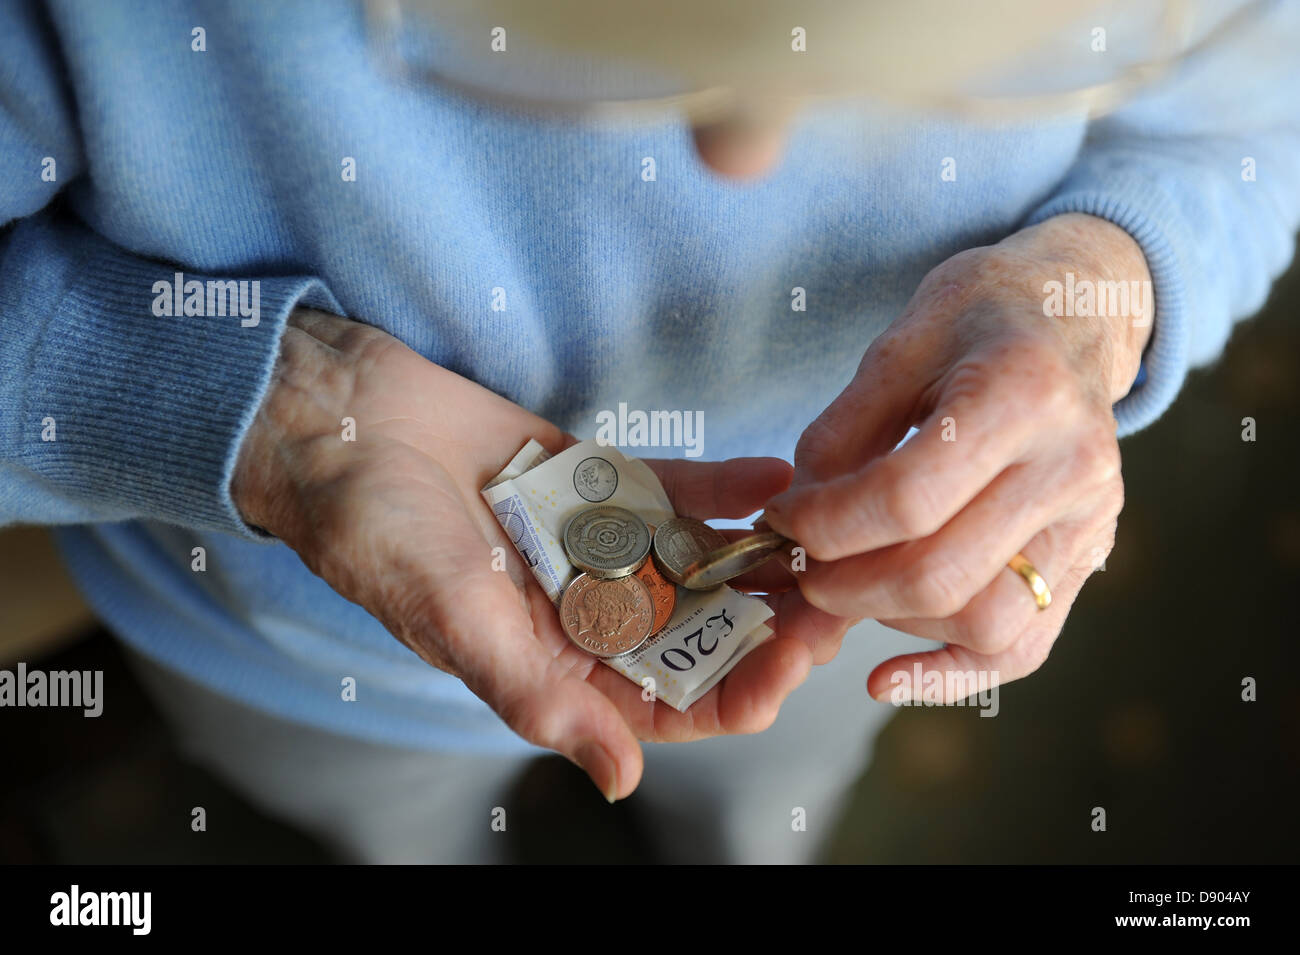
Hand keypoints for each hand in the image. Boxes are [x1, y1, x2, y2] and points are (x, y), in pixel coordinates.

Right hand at [232, 309, 848, 799]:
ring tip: (824, 539)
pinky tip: (769, 481)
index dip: (736, 690)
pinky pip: (669, 493)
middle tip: (834, 596)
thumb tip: (621, 780)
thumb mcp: (459, 622)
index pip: (667, 701)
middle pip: (697, 635)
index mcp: (552, 668)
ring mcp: (594, 549)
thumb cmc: (379, 533)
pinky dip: (718, 490)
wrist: (339, 427)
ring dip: (755, 558)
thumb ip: (539, 697)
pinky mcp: (593, 484)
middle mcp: (582, 616)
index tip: (793, 661)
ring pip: (694, 566)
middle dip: (767, 622)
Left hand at [763, 214, 1152, 699]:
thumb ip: (843, 433)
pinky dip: (951, 675)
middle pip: (940, 575)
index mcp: (1021, 393)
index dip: (825, 524)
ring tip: (849, 583)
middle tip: (798, 567)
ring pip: (984, 624)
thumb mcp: (899, 342)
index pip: (906, 499)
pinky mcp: (1089, 560)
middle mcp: (1071, 466)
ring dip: (892, 621)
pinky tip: (885, 676)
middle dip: (844, 587)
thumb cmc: (976, 319)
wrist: (1071, 317)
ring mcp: (1091, 521)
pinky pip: (1023, 647)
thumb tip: (796, 521)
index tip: (781, 520)